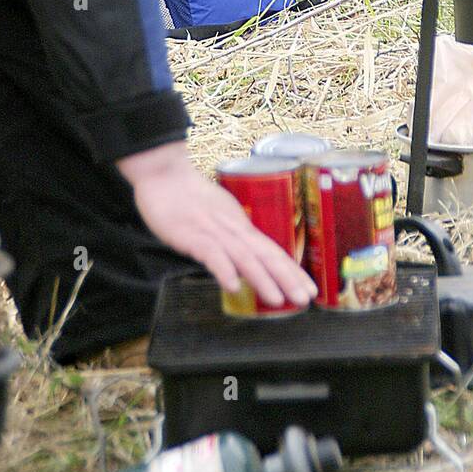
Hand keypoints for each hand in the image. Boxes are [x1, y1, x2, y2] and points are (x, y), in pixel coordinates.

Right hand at [118, 143, 317, 308]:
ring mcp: (212, 230)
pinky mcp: (190, 233)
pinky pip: (210, 252)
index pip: (271, 250)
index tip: (310, 289)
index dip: (291, 270)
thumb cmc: (187, 196)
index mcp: (240, 225)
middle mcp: (232, 228)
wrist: (163, 172)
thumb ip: (231, 237)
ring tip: (277, 299)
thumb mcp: (217, 216)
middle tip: (305, 299)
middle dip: (286, 278)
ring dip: (261, 278)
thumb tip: (247, 261)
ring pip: (242, 255)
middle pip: (264, 254)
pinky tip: (232, 285)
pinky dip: (223, 268)